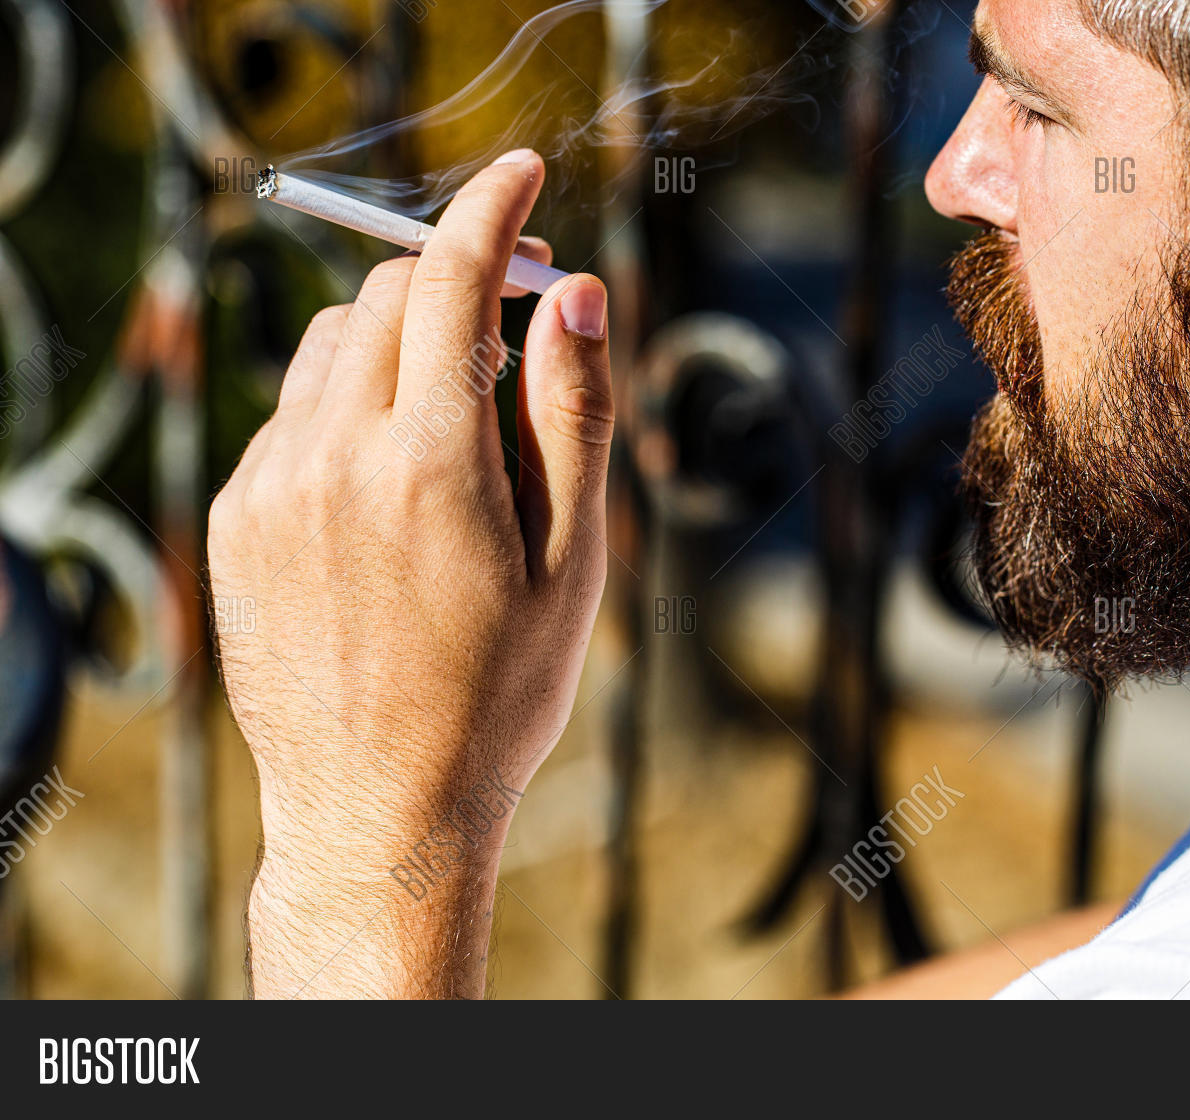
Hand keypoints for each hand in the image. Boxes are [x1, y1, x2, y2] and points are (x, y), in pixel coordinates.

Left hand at [208, 151, 612, 996]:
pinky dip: (348, 401)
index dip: (493, 210)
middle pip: (388, 292)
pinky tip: (391, 482)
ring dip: (400, 340)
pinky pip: (292, 410)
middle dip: (456, 277)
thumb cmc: (500, 691)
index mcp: (432, 467)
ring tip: (455, 427)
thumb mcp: (574, 561)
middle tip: (518, 323)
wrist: (381, 806)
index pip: (454, 280)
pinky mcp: (237, 517)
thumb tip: (576, 292)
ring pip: (332, 343)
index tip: (521, 175)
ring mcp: (270, 487)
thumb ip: (573, 413)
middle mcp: (334, 459)